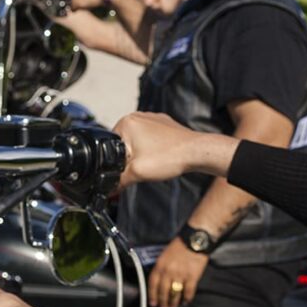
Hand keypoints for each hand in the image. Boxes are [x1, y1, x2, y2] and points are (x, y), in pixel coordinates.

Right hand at [113, 112, 238, 186]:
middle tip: (143, 167)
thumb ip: (117, 181)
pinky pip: (151, 138)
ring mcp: (153, 119)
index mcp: (127, 123)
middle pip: (123, 144)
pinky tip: (162, 157)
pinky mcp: (164, 124)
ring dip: (142, 155)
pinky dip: (153, 149)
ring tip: (155, 162)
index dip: (115, 162)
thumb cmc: (170, 157)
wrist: (198, 152)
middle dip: (130, 159)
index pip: (109, 146)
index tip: (127, 170)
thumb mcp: (137, 173)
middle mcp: (138, 116)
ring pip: (138, 142)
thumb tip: (108, 189)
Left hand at [148, 238, 208, 306]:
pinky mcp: (192, 277)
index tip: (153, 303)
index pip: (153, 284)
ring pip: (175, 294)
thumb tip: (159, 281)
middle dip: (163, 302)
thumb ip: (161, 268)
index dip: (152, 296)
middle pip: (163, 292)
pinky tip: (186, 302)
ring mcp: (180, 275)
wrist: (195, 239)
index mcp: (160, 266)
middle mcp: (168, 272)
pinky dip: (187, 299)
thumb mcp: (164, 255)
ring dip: (174, 303)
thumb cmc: (180, 246)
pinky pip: (188, 292)